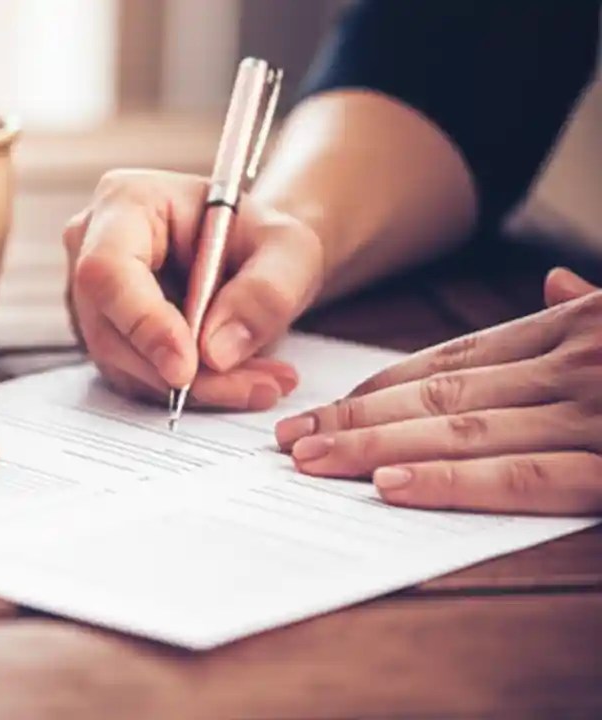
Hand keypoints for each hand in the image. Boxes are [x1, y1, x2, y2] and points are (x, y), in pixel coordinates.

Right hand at [63, 170, 323, 408]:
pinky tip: (236, 381)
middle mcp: (92, 245)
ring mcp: (90, 295)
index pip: (109, 269)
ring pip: (121, 362)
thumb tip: (216, 351)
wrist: (253, 255)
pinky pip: (133, 377)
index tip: (186, 369)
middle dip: (180, 370)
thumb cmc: (262, 238)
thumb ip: (264, 293)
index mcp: (126, 202)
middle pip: (110, 327)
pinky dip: (186, 390)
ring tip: (261, 382)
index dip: (142, 322)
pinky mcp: (103, 333)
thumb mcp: (290, 251)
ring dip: (193, 386)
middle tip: (253, 385)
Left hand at [277, 268, 601, 514]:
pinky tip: (389, 486)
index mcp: (573, 334)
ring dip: (375, 446)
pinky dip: (452, 480)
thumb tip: (553, 284)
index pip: (456, 360)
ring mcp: (591, 417)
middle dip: (354, 417)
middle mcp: (571, 369)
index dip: (381, 387)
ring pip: (460, 431)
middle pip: (439, 395)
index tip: (324, 408)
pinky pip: (522, 478)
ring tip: (311, 461)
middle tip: (287, 438)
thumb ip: (590, 310)